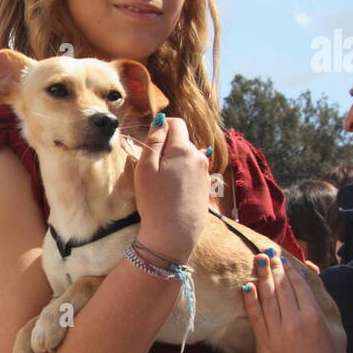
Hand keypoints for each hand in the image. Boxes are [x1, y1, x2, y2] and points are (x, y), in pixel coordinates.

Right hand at [132, 116, 210, 262]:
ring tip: (163, 182)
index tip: (151, 142)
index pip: (176, 123)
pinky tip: (174, 191)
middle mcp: (199, 156)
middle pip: (182, 140)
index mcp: (183, 149)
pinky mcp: (206, 186)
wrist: (174, 233)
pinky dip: (183, 174)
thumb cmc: (154, 201)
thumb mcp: (146, 168)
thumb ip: (154, 140)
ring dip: (176, 161)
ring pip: (188, 156)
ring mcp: (205, 172)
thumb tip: (160, 119)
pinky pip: (193, 171)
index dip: (162, 127)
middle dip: (168, 146)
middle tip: (153, 168)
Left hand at [241, 251, 339, 352]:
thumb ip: (323, 301)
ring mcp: (277, 332)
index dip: (289, 269)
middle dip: (273, 268)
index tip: (283, 258)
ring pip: (266, 298)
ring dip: (261, 277)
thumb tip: (310, 273)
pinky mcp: (264, 342)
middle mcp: (294, 321)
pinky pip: (255, 316)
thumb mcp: (334, 329)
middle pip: (280, 287)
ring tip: (257, 261)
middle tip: (267, 253)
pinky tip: (247, 285)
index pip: (298, 285)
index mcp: (314, 317)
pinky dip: (250, 299)